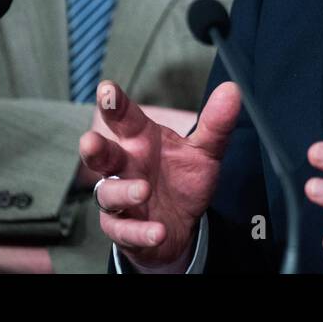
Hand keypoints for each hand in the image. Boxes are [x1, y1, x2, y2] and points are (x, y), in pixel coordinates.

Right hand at [79, 79, 238, 270]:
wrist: (182, 226)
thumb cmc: (183, 179)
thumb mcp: (204, 151)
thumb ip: (215, 124)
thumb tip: (232, 89)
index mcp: (141, 140)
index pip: (125, 118)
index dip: (114, 104)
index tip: (107, 89)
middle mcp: (125, 166)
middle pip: (103, 155)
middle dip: (95, 148)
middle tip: (90, 141)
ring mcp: (120, 199)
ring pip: (108, 194)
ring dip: (122, 192)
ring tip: (143, 190)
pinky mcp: (124, 230)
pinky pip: (125, 231)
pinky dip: (140, 232)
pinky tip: (158, 231)